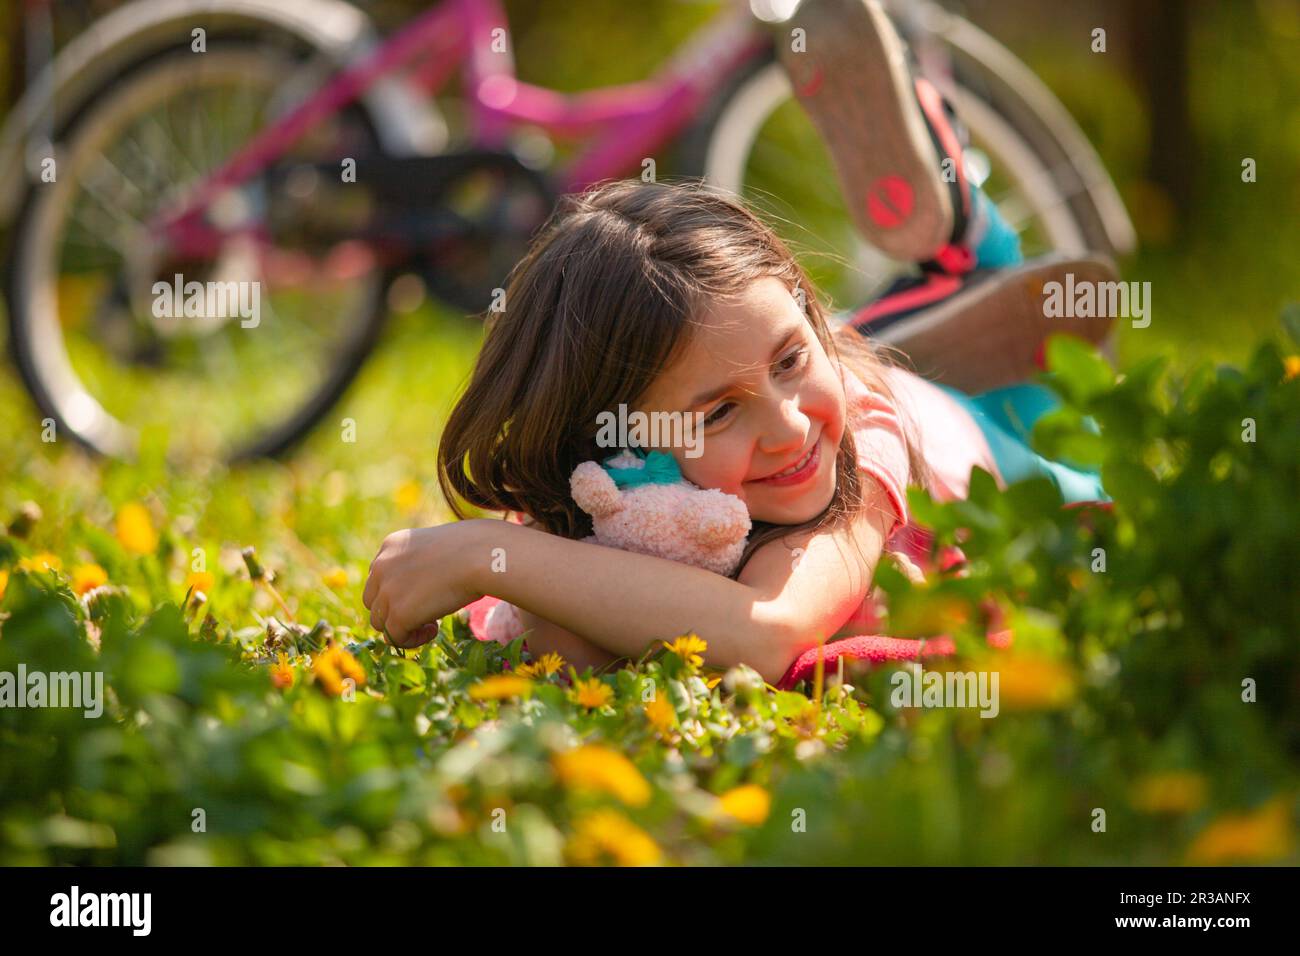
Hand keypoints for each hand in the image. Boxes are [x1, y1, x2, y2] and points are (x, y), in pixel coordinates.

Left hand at [363, 521, 487, 646]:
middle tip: (426, 611)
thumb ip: (420, 565)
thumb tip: (418, 593)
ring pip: (380, 622)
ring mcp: (388, 591)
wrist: (481, 555)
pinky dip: (413, 639)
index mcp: (391, 545)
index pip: (379, 577)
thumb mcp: (437, 548)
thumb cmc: (473, 550)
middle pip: (374, 601)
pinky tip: (435, 629)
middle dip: (396, 610)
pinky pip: (394, 638)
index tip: (423, 594)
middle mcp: (382, 566)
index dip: (398, 592)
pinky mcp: (399, 614)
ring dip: (403, 626)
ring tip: (433, 622)